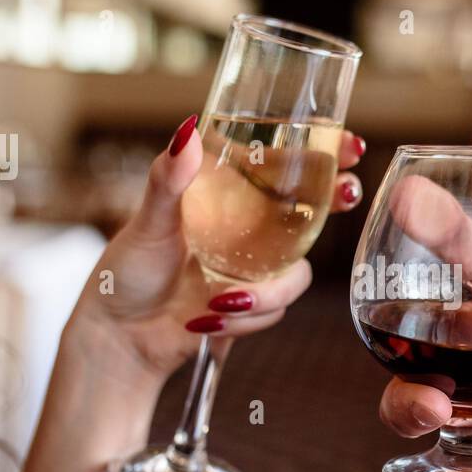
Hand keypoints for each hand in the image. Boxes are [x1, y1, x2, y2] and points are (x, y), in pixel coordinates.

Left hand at [65, 115, 366, 398]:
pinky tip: (204, 324)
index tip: (350, 145)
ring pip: (296, 276)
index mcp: (229, 196)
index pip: (286, 167)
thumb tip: (187, 133)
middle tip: (343, 196)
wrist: (120, 338)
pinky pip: (276, 311)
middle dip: (336, 203)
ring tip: (218, 303)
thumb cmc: (126, 271)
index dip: (325, 153)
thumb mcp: (147, 222)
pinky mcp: (255, 307)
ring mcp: (258, 268)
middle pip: (314, 211)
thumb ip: (168, 179)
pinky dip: (243, 321)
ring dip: (266, 293)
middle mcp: (252, 228)